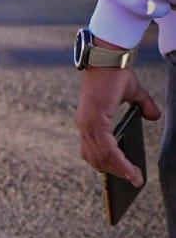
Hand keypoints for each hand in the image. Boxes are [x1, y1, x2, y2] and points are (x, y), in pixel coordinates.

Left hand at [75, 65, 158, 185]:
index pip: (92, 150)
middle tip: (131, 181)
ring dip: (118, 170)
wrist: (108, 56)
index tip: (119, 176)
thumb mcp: (132, 93)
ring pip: (102, 157)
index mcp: (88, 120)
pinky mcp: (95, 120)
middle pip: (95, 159)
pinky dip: (119, 161)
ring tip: (134, 179)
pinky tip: (131, 170)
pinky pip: (107, 149)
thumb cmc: (115, 73)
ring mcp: (87, 124)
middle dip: (114, 172)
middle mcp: (84, 125)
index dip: (105, 164)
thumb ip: (143, 105)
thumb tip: (154, 116)